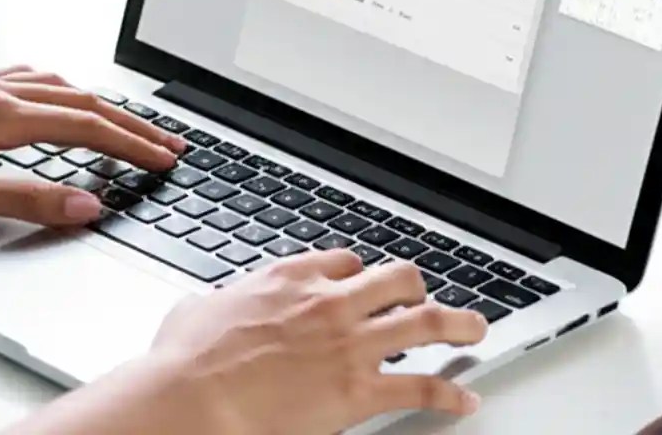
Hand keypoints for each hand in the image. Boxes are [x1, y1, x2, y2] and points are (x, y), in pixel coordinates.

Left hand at [0, 65, 185, 224]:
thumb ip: (28, 200)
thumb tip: (88, 205)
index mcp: (2, 116)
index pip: (88, 127)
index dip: (133, 145)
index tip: (166, 160)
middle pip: (83, 101)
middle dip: (131, 123)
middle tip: (167, 141)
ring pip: (56, 84)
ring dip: (98, 102)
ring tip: (123, 118)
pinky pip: (23, 77)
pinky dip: (56, 86)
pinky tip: (50, 93)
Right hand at [156, 252, 487, 432]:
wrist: (192, 399)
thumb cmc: (185, 361)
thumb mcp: (196, 309)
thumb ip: (220, 301)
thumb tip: (209, 305)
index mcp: (292, 278)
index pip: (345, 263)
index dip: (361, 275)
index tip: (364, 284)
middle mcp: (330, 303)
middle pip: (397, 279)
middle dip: (418, 287)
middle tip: (427, 297)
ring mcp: (350, 345)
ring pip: (425, 322)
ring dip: (459, 324)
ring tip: (476, 329)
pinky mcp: (359, 390)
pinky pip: (421, 387)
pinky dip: (450, 394)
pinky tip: (465, 400)